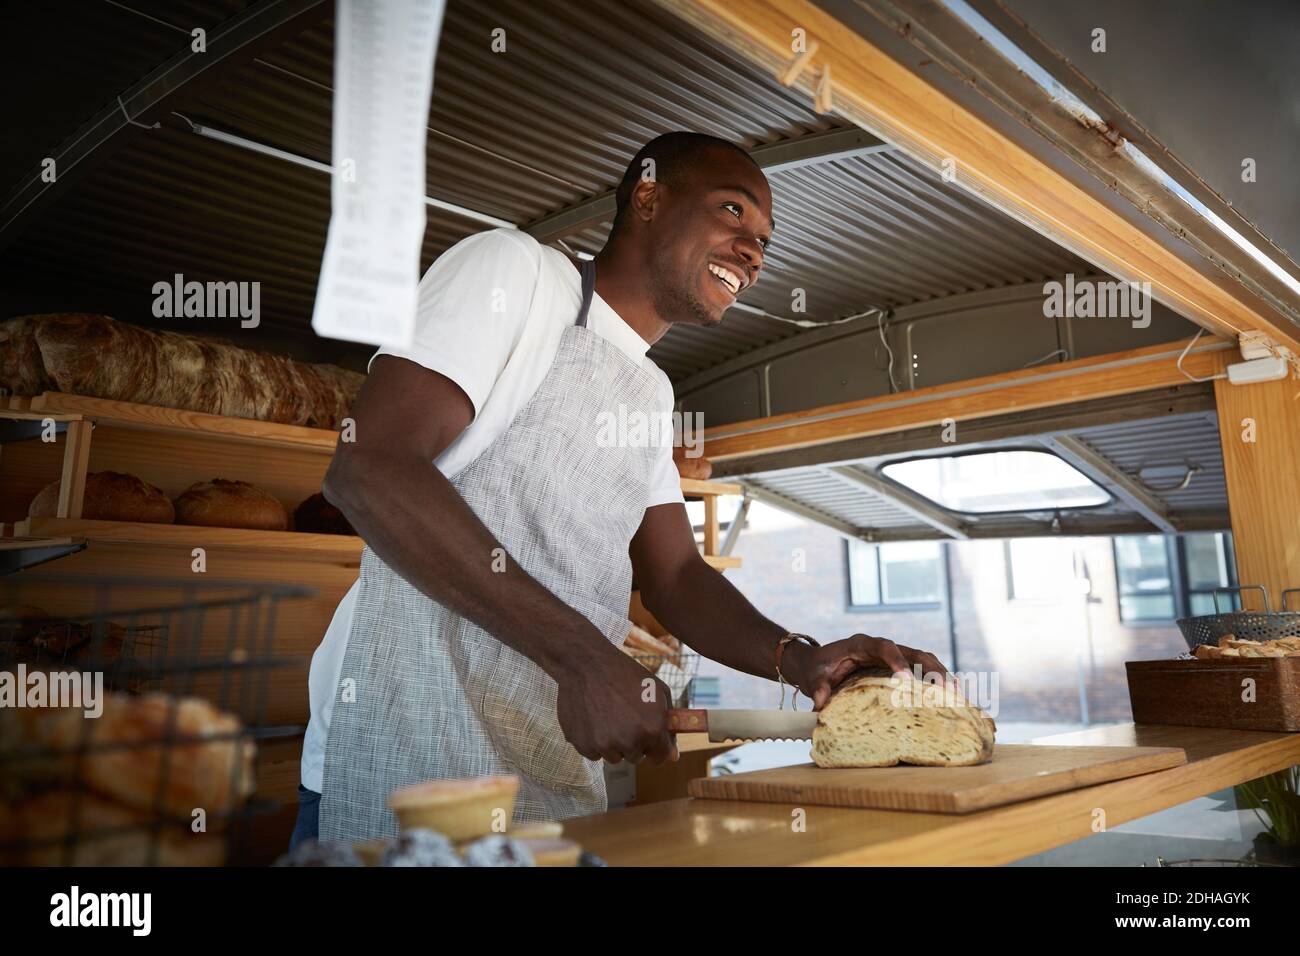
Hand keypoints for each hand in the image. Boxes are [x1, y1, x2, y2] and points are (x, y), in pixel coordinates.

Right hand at [555, 646, 679, 765]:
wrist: (586, 664)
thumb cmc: (625, 673)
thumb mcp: (658, 691)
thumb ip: (669, 725)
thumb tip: (673, 756)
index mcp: (652, 729)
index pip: (660, 757)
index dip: (656, 747)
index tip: (650, 738)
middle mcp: (629, 741)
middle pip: (636, 757)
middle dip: (633, 742)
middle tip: (625, 718)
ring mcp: (604, 745)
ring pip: (614, 757)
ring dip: (613, 743)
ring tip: (607, 716)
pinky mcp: (582, 744)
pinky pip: (593, 753)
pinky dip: (593, 741)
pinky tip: (593, 719)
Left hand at [784, 633, 955, 709]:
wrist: (818, 664)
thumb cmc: (816, 669)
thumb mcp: (813, 678)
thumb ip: (818, 687)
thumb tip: (821, 702)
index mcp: (861, 643)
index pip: (884, 646)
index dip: (896, 660)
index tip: (906, 679)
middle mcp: (882, 647)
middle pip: (913, 651)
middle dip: (932, 669)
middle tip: (949, 689)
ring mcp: (893, 656)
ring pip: (924, 660)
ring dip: (942, 676)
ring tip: (959, 695)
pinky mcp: (899, 667)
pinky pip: (922, 671)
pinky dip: (937, 683)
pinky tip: (951, 699)